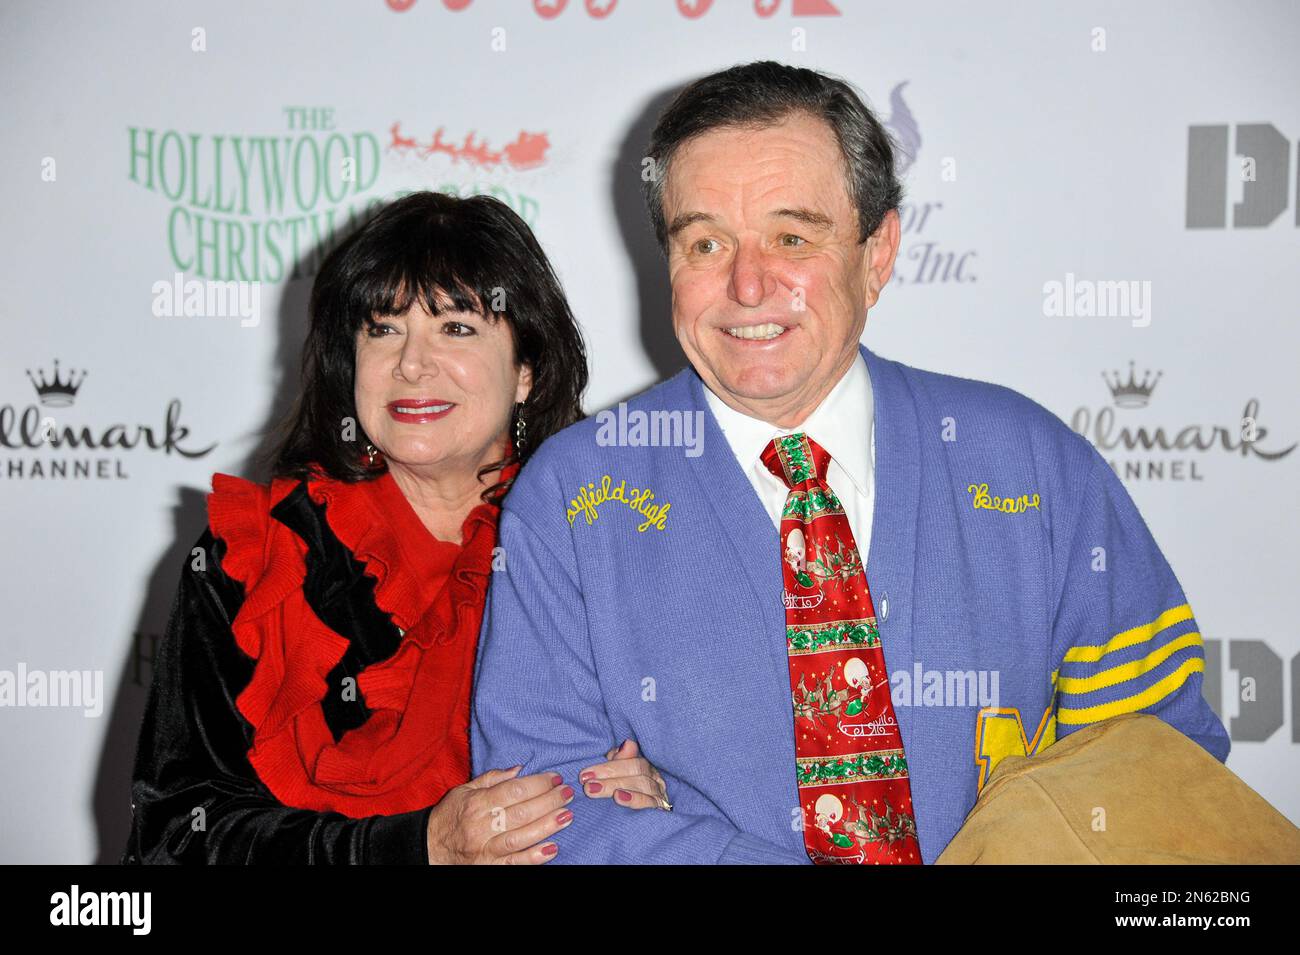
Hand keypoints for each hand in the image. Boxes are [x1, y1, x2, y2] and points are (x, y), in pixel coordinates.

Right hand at [425, 765, 574, 863]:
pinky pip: (514, 863)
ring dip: (547, 826)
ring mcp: (485, 848)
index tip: (555, 778)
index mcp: (476, 803)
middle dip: (548, 801)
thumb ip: (492, 779)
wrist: (429, 848)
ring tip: (567, 816)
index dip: (538, 783)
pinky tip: (552, 848)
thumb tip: (519, 769)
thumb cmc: (449, 816)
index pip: (513, 790)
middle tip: (567, 794)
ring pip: (520, 837)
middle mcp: (481, 825)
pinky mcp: (489, 866)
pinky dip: (534, 857)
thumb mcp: (464, 791)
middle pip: (521, 812)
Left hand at [578, 739, 670, 810]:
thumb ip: (620, 760)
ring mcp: (660, 795)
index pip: (631, 760)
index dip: (608, 765)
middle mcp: (655, 779)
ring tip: (596, 790)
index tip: (585, 774)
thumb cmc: (626, 795)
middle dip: (610, 775)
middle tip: (587, 785)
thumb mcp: (620, 776)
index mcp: (645, 767)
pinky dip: (635, 799)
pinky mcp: (661, 811)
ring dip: (617, 785)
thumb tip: (627, 743)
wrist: (641, 828)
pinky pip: (650, 803)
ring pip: (642, 785)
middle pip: (637, 770)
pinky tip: (619, 798)